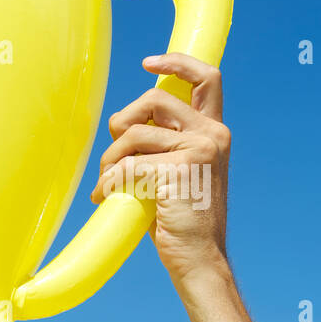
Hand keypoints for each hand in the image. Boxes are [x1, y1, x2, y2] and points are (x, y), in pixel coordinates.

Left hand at [90, 53, 230, 290]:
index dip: (176, 62)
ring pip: (133, 134)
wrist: (199, 260)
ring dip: (110, 159)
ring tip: (107, 183)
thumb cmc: (182, 219)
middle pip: (154, 99)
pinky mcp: (178, 171)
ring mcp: (198, 151)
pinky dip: (109, 181)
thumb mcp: (180, 171)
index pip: (207, 77)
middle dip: (122, 121)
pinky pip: (127, 164)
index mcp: (215, 132)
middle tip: (114, 152)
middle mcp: (212, 135)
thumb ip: (165, 142)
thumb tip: (123, 124)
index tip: (148, 64)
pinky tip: (105, 197)